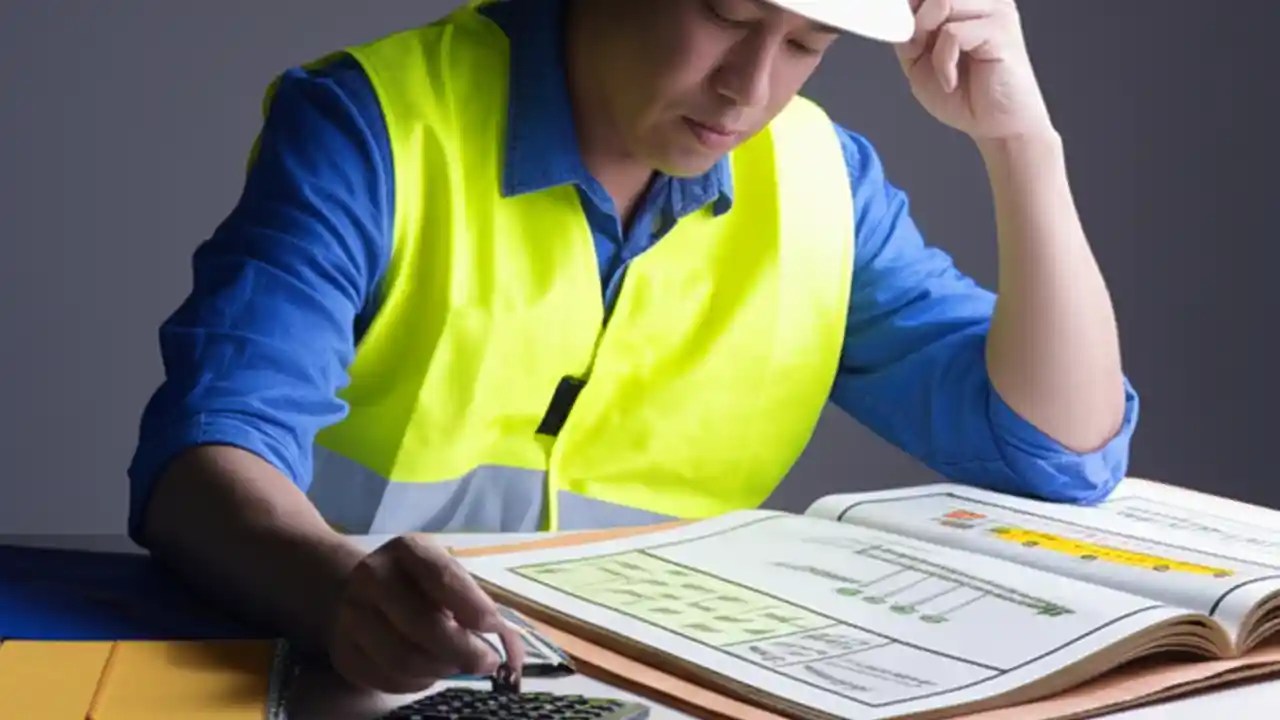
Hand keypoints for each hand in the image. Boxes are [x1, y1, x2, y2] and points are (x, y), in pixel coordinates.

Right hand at [326, 534, 525, 693]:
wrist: (359, 592)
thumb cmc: (420, 585)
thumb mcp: (449, 577)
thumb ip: (479, 606)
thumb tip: (513, 649)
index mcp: (406, 551)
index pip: (440, 577)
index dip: (471, 605)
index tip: (493, 627)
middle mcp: (372, 577)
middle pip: (421, 625)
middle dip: (462, 650)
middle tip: (486, 663)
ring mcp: (351, 615)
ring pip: (404, 658)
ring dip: (441, 669)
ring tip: (457, 665)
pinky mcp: (344, 651)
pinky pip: (387, 679)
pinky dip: (418, 682)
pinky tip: (429, 670)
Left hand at [895, 0, 1054, 140]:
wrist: (997, 125)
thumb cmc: (965, 94)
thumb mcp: (919, 61)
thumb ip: (908, 34)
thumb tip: (895, 14)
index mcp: (964, 2)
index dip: (908, 7)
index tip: (904, 35)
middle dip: (914, 20)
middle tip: (918, 51)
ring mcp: (995, 10)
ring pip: (942, 2)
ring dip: (927, 37)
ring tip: (938, 66)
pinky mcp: (1000, 30)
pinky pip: (953, 33)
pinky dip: (943, 61)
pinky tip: (950, 80)